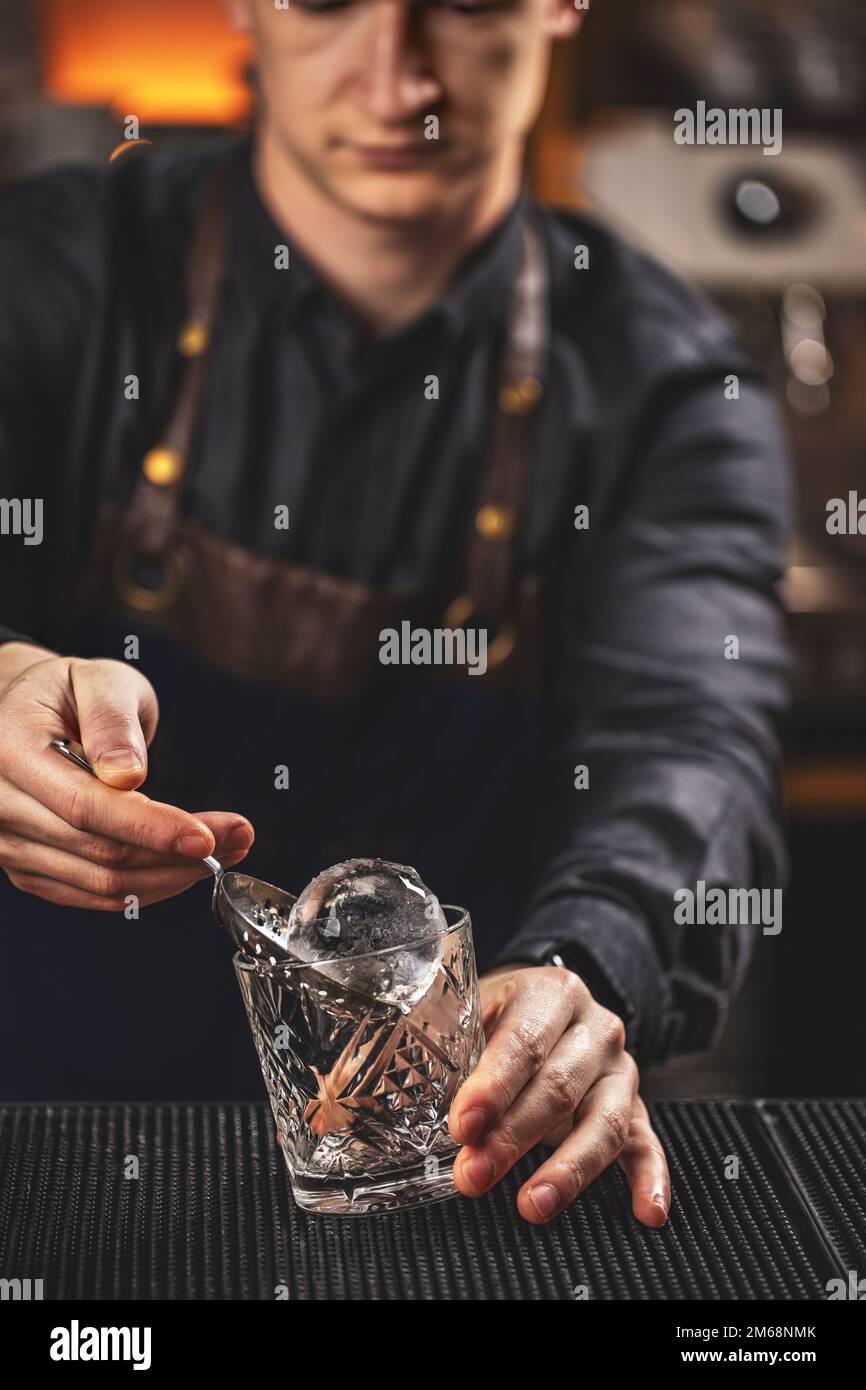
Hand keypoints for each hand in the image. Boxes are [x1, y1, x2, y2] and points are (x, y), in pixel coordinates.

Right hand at [0, 647, 253, 909]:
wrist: (38, 713)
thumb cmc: (72, 691)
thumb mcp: (98, 680)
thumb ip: (111, 721)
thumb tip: (127, 775)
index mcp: (8, 750)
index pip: (84, 806)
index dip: (149, 828)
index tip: (206, 837)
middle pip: (97, 852)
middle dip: (176, 854)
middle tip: (240, 837)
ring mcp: (8, 844)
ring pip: (100, 884)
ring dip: (171, 875)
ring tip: (227, 850)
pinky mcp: (29, 869)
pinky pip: (95, 895)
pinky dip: (149, 886)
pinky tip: (185, 865)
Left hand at [448, 963, 669, 1226]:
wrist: (546, 1005)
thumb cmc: (500, 1018)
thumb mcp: (471, 1013)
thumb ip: (444, 1052)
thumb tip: (380, 1101)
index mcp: (552, 993)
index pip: (524, 1041)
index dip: (493, 1087)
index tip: (464, 1125)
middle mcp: (596, 1028)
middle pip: (559, 1087)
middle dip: (513, 1137)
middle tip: (473, 1175)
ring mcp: (620, 1070)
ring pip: (604, 1121)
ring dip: (567, 1169)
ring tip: (532, 1206)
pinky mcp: (635, 1109)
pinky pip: (648, 1144)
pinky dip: (651, 1179)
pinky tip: (647, 1213)